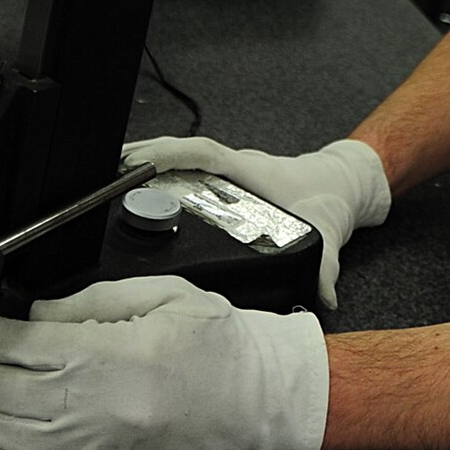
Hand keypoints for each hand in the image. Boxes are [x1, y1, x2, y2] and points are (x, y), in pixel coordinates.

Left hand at [0, 276, 328, 449]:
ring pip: (11, 433)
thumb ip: (91, 300)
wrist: (257, 397)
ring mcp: (99, 443)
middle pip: (8, 391)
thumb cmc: (216, 342)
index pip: (26, 347)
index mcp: (115, 355)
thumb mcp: (160, 294)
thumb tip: (34, 317)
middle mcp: (100, 404)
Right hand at [121, 137, 389, 307]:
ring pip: (181, 155)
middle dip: (144, 155)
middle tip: (109, 169)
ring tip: (113, 175)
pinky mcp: (226, 177)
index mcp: (249, 171)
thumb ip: (325, 269)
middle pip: (181, 150)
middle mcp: (234, 165)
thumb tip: (324, 299)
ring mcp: (228, 169)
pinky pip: (187, 166)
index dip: (170, 153)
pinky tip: (141, 183)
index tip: (140, 160)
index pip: (203, 153)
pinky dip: (162, 169)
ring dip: (149, 159)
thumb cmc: (328, 197)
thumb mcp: (326, 234)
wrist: (341, 181)